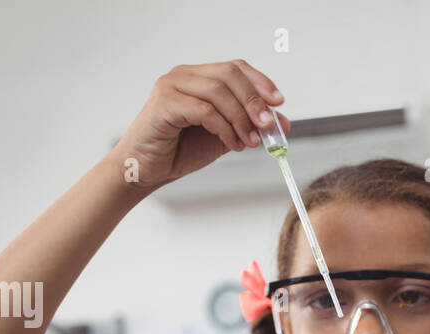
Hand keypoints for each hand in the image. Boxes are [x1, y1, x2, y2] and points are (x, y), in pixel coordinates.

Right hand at [107, 59, 288, 187]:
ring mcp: (171, 86)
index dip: (260, 82)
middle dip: (254, 101)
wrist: (147, 170)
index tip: (278, 103)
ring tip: (251, 142)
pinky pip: (204, 110)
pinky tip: (233, 144)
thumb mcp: (225, 137)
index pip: (234, 68)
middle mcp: (183, 75)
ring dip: (241, 118)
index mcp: (197, 77)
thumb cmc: (180, 151)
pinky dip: (224, 128)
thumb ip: (249, 126)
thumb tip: (281, 122)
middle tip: (268, 126)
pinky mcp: (163, 104)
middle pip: (229, 75)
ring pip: (218, 91)